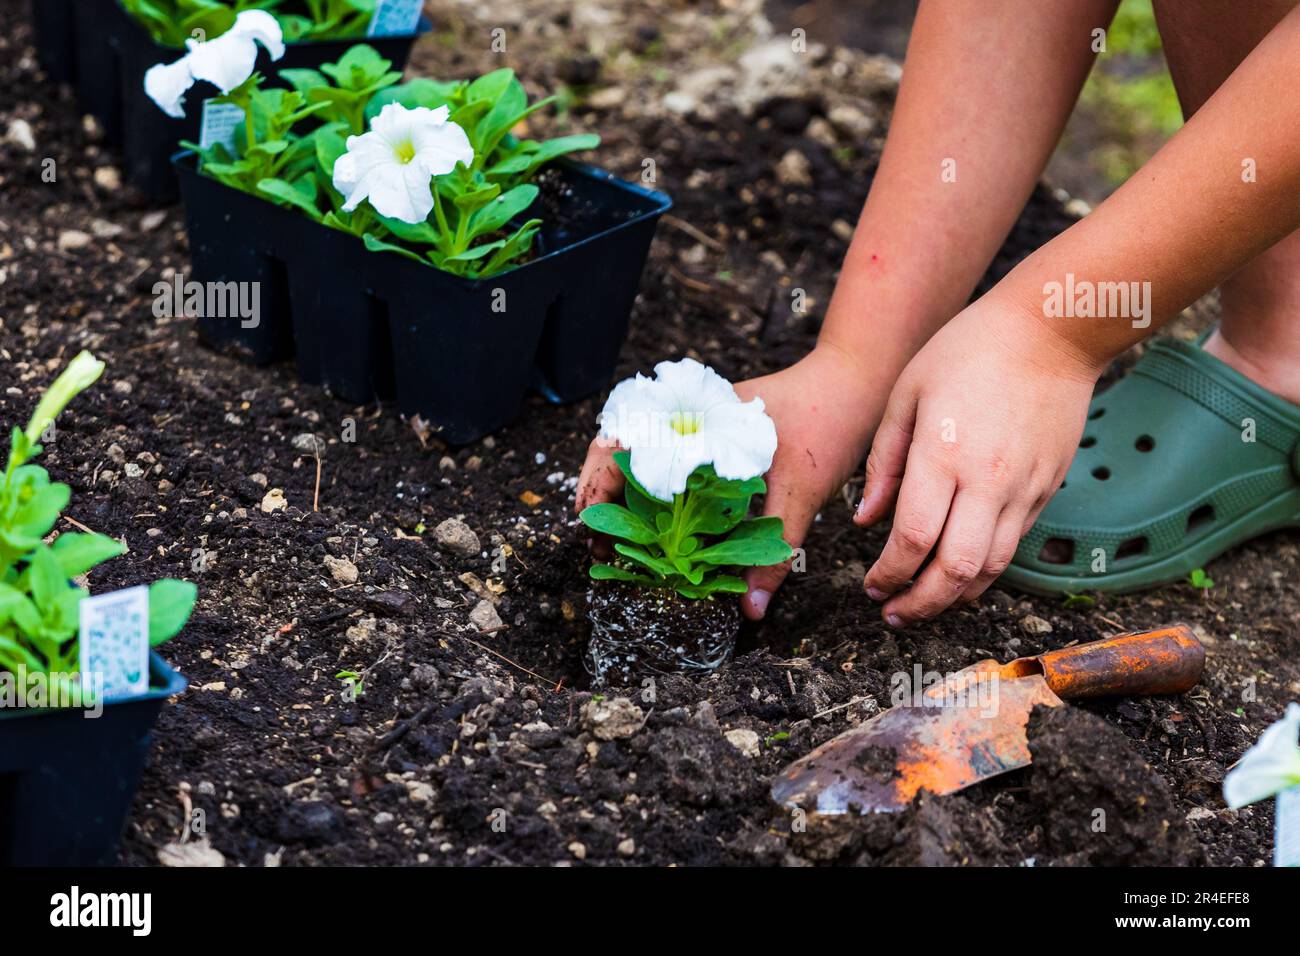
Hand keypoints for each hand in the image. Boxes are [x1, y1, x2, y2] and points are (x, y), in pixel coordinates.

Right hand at [575, 343, 889, 619]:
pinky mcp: (710, 428)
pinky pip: (665, 454)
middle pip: (614, 448)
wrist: (855, 378)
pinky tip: (659, 520)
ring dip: (623, 492)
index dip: (597, 492)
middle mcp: (686, 415)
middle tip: (603, 548)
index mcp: (695, 423)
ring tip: (622, 539)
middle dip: (601, 497)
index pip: (618, 447)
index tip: (596, 536)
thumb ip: (776, 553)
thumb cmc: (828, 424)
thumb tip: (751, 610)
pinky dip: (651, 485)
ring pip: (637, 451)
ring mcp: (695, 418)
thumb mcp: (802, 493)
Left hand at [854, 298, 1100, 624]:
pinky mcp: (1047, 489)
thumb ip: (883, 462)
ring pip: (991, 569)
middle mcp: (987, 481)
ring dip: (954, 598)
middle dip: (920, 604)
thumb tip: (864, 521)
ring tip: (923, 603)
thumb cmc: (967, 351)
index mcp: (942, 455)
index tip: (870, 585)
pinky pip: (1014, 547)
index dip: (888, 574)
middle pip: (955, 571)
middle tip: (893, 612)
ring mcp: (1024, 488)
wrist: (1050, 330)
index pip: (913, 540)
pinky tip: (959, 573)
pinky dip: (984, 572)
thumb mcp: (905, 394)